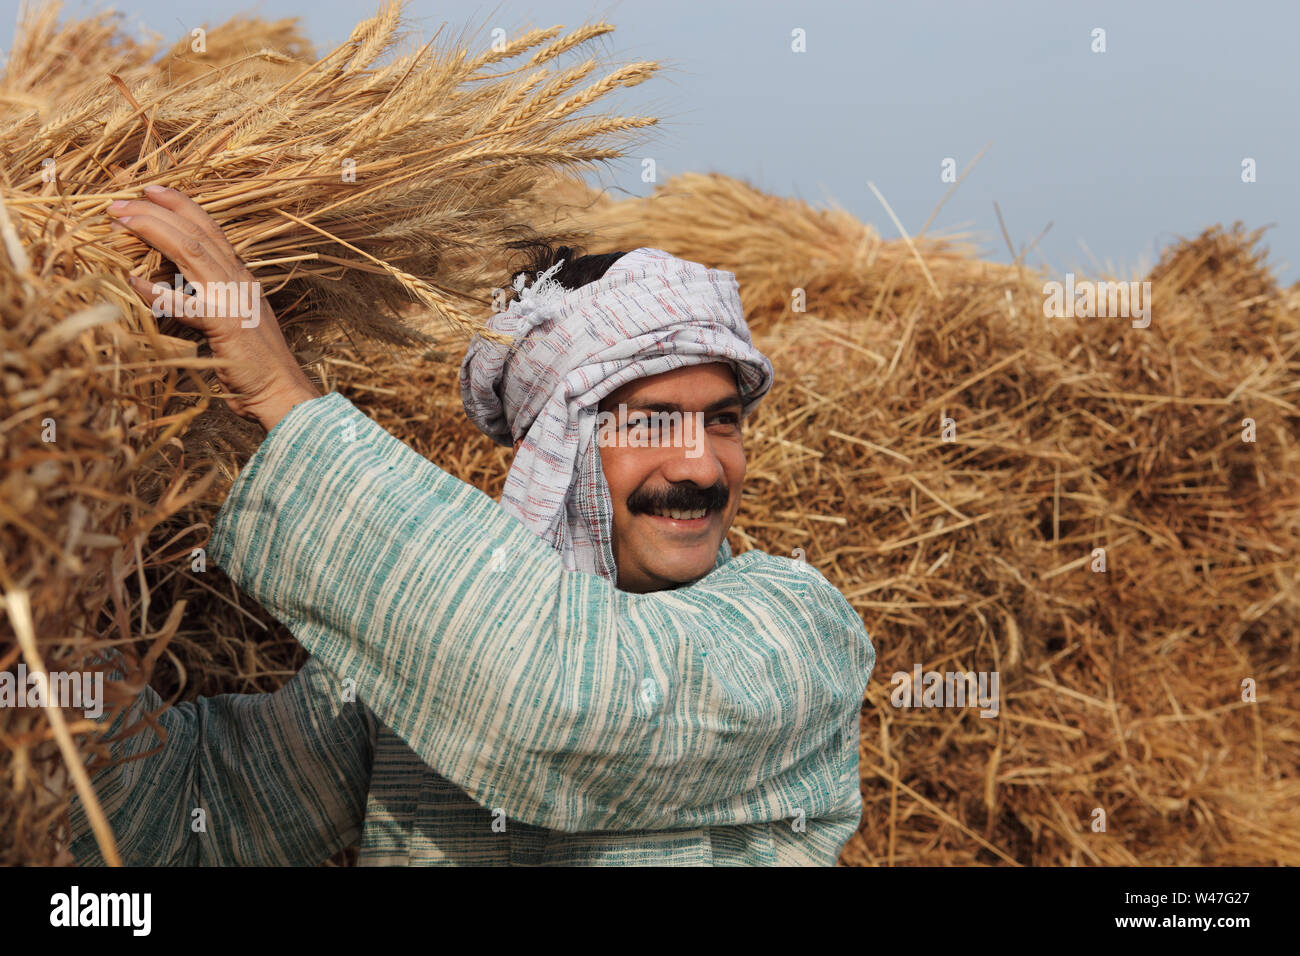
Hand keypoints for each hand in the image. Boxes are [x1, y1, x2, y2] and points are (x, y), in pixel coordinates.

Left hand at [109, 185, 320, 430]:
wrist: (281, 392)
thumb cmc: (255, 362)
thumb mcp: (237, 318)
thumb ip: (212, 296)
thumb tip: (175, 283)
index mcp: (242, 277)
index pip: (211, 229)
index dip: (181, 206)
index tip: (151, 191)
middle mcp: (239, 281)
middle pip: (196, 233)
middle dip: (156, 211)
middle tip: (119, 203)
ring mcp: (234, 301)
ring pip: (191, 252)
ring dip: (153, 231)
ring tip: (121, 220)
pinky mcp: (226, 326)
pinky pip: (184, 303)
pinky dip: (156, 292)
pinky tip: (133, 282)